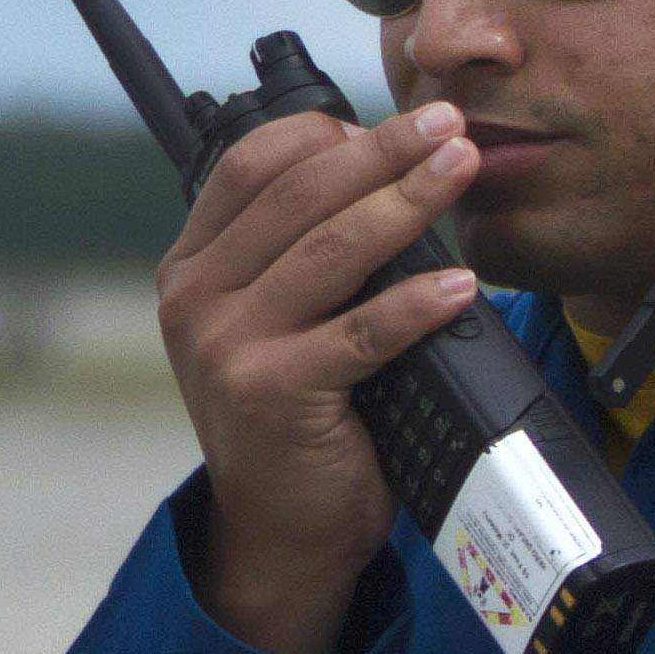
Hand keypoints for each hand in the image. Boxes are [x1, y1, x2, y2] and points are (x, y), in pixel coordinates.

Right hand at [158, 98, 485, 653]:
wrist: (279, 532)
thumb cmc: (295, 416)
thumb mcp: (279, 321)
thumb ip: (304, 253)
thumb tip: (387, 169)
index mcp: (192, 268)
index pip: (249, 167)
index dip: (322, 133)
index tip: (390, 121)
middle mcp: (196, 299)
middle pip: (297, 194)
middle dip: (382, 151)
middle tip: (448, 124)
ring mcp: (228, 346)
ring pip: (331, 250)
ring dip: (407, 202)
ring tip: (460, 172)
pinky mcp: (273, 393)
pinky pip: (361, 332)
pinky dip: (416, 303)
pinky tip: (462, 286)